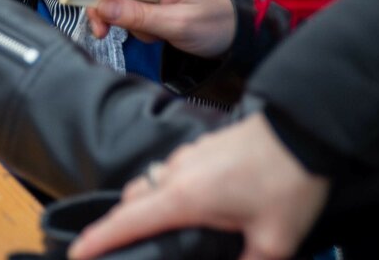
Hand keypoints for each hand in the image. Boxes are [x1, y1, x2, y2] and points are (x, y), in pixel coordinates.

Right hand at [64, 0, 235, 59]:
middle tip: (99, 31)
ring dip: (120, 18)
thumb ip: (138, 16)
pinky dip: (131, 22)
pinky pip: (126, 7)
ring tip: (145, 35)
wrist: (235, 34)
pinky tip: (152, 32)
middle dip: (103, 6)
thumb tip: (102, 7)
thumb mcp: (177, 24)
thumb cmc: (214, 24)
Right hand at [70, 116, 329, 259]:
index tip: (75, 253)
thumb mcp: (274, 240)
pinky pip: (168, 172)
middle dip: (115, 225)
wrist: (303, 130)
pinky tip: (189, 206)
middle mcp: (177, 173)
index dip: (97, 240)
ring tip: (152, 231)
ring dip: (142, 207)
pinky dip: (164, 192)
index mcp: (185, 198)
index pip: (127, 221)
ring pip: (148, 184)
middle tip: (113, 249)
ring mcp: (187, 156)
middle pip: (130, 201)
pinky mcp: (201, 148)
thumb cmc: (287, 182)